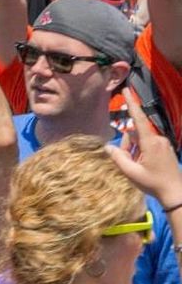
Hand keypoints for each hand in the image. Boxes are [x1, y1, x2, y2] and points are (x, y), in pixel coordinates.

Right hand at [109, 89, 181, 207]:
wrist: (175, 193)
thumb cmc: (153, 183)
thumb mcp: (130, 172)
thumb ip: (118, 157)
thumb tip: (107, 146)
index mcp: (150, 142)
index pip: (138, 119)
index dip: (131, 104)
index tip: (126, 90)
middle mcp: (158, 139)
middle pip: (135, 133)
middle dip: (127, 145)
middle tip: (129, 163)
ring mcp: (163, 144)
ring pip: (141, 140)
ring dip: (134, 150)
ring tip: (137, 167)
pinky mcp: (165, 149)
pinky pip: (148, 144)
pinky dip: (141, 152)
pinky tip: (143, 166)